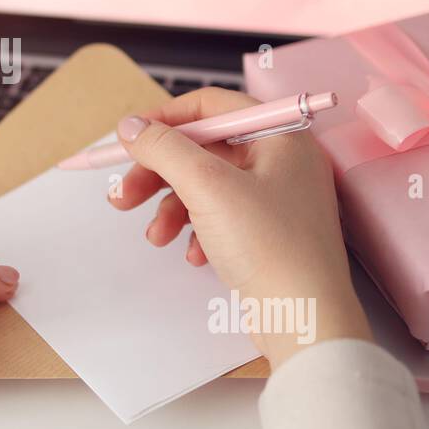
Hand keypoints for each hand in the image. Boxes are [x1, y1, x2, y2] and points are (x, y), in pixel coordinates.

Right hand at [108, 87, 369, 369]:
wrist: (305, 322)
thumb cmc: (271, 248)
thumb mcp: (207, 187)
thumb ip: (164, 148)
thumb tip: (130, 125)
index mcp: (280, 135)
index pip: (211, 106)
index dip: (163, 119)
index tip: (126, 138)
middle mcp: (282, 160)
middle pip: (202, 149)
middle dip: (158, 173)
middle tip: (122, 196)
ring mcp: (276, 199)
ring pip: (205, 186)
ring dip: (171, 207)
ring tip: (156, 236)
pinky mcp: (268, 233)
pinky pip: (219, 217)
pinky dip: (196, 231)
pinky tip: (192, 255)